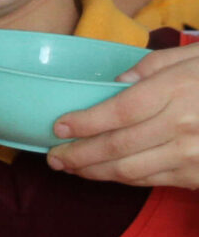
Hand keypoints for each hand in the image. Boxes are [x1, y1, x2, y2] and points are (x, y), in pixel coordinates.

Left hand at [48, 42, 198, 186]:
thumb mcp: (197, 56)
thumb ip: (155, 66)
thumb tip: (118, 82)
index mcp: (178, 91)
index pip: (118, 112)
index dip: (83, 123)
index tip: (57, 127)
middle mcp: (183, 126)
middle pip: (116, 147)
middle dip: (77, 154)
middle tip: (52, 156)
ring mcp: (193, 155)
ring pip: (129, 170)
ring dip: (93, 172)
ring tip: (69, 167)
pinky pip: (152, 181)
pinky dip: (123, 179)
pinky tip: (104, 173)